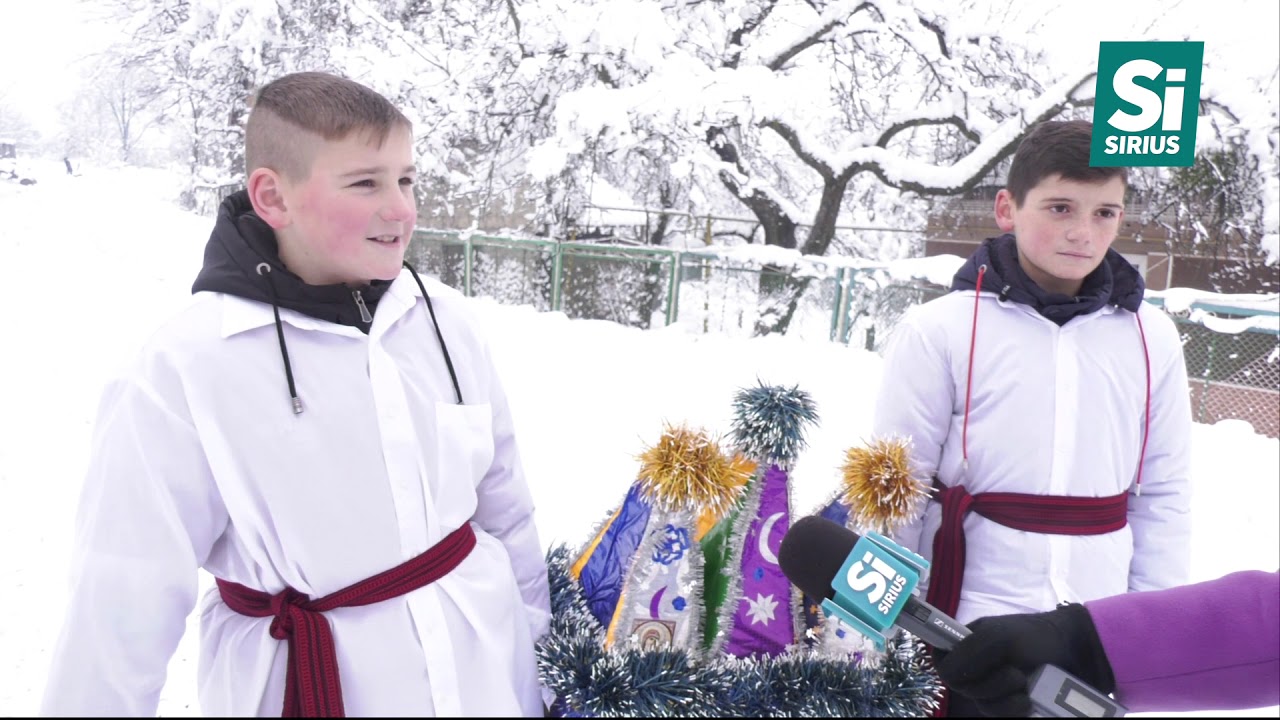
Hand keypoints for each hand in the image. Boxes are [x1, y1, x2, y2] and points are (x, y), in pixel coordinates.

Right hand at [935, 603, 1114, 716]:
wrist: (1080, 655)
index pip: (941, 659)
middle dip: (988, 685)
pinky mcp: (1013, 707)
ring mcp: (996, 689)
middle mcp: (979, 667)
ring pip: (982, 706)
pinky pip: (1001, 717)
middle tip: (1015, 674)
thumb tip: (946, 675)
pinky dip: (1014, 712)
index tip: (959, 670)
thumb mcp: (999, 637)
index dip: (946, 665)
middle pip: (961, 688)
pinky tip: (1030, 704)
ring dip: (1004, 700)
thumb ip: (968, 652)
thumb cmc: (1038, 637)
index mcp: (970, 644)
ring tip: (1027, 691)